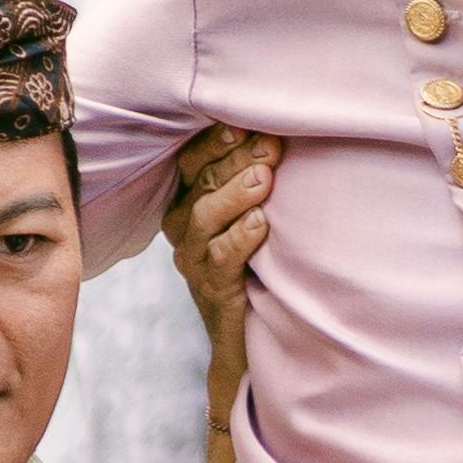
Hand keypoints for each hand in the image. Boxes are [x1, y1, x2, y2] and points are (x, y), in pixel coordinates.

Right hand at [163, 126, 277, 399]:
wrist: (245, 338)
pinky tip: (261, 224)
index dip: (215, 142)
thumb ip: (253, 175)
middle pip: (201, 183)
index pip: (192, 161)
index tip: (245, 124)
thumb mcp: (250, 213)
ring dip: (234, 195)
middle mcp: (183, 227)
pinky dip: (240, 238)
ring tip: (263, 179)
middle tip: (269, 146)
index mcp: (189, 200)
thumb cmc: (254, 261)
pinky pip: (221, 259)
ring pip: (204, 218)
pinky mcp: (212, 289)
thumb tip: (279, 133)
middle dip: (235, 161)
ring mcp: (194, 259)